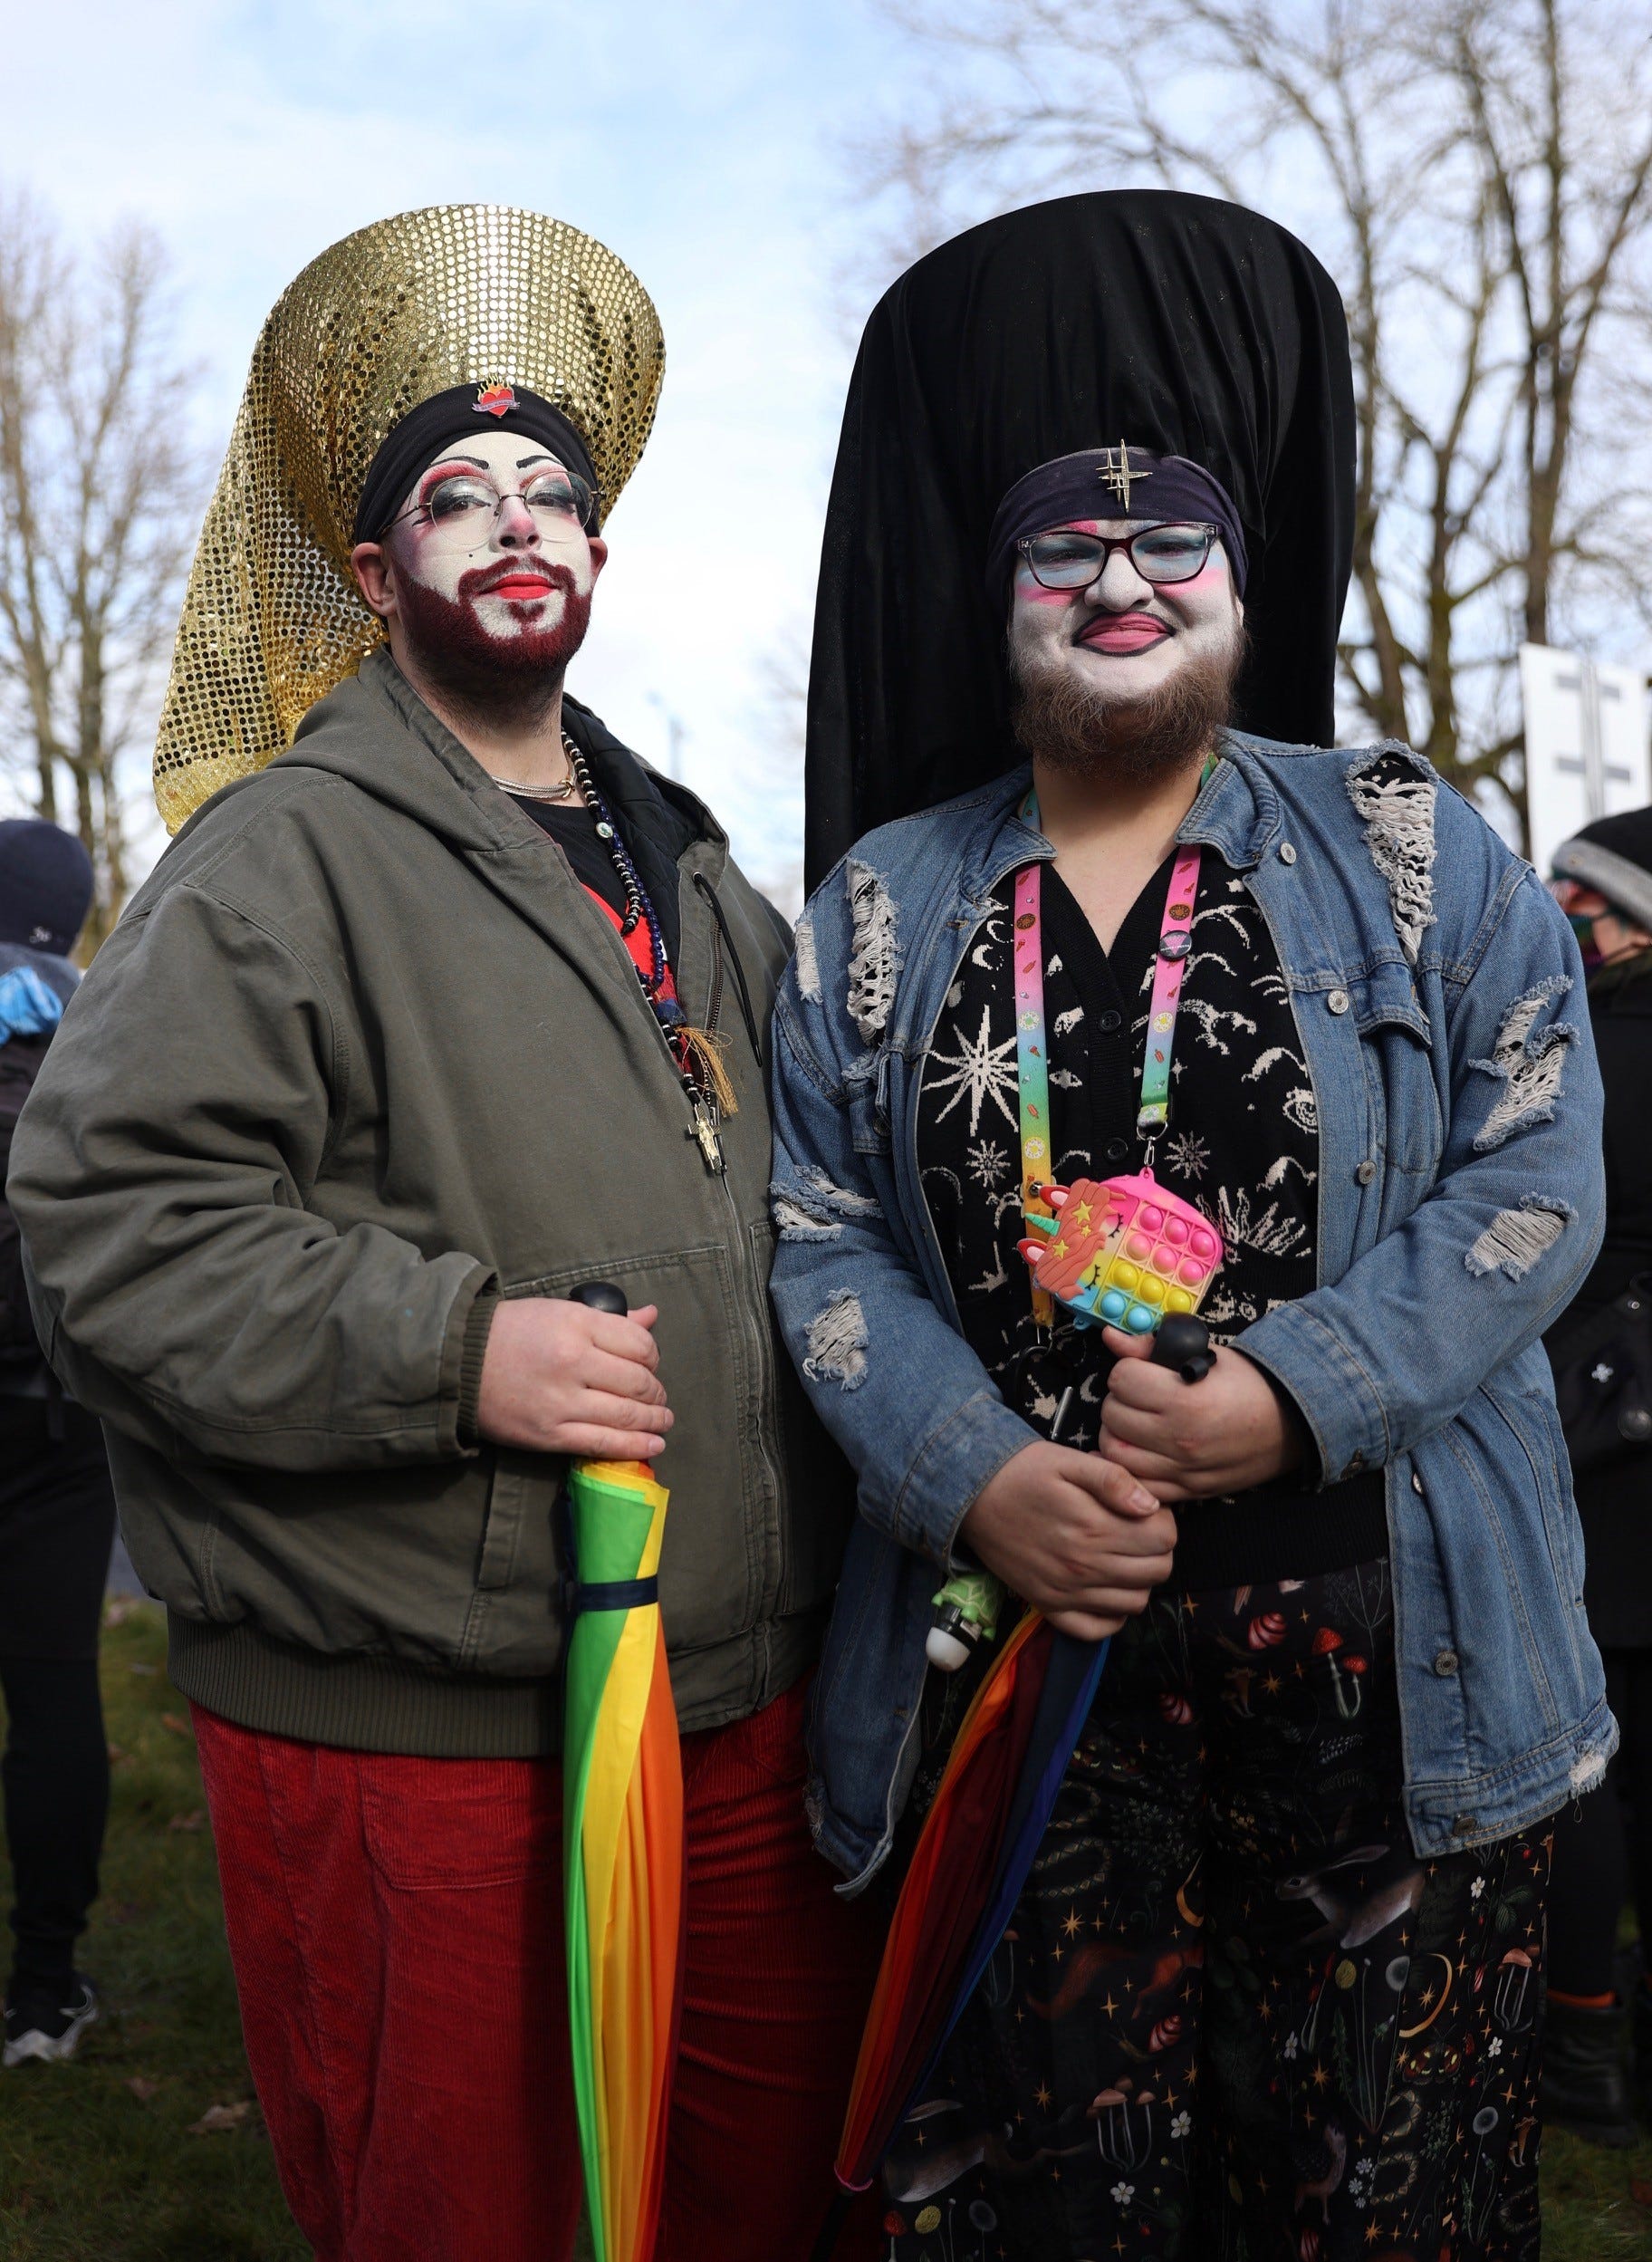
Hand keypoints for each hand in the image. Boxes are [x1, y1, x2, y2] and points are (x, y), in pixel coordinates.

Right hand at [476, 1298, 672, 1458]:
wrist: (457, 1362)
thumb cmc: (511, 1331)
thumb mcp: (559, 1311)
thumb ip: (609, 1318)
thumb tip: (652, 1315)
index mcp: (577, 1324)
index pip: (639, 1344)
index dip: (653, 1357)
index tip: (651, 1364)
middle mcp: (574, 1362)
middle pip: (638, 1381)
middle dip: (655, 1392)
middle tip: (658, 1396)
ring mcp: (562, 1402)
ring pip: (626, 1415)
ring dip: (654, 1420)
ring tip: (663, 1421)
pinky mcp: (549, 1434)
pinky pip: (602, 1444)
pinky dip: (635, 1447)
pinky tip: (653, 1446)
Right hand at [959, 1442, 1176, 1641]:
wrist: (972, 1495)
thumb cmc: (1024, 1472)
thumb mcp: (1069, 1460)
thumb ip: (1113, 1479)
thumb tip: (1151, 1505)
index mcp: (1094, 1528)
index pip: (1163, 1539)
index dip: (1163, 1520)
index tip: (1146, 1508)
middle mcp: (1084, 1568)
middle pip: (1156, 1571)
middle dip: (1158, 1548)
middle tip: (1137, 1530)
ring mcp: (1066, 1593)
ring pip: (1135, 1603)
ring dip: (1139, 1579)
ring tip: (1122, 1555)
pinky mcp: (1048, 1606)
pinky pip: (1096, 1630)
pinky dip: (1112, 1615)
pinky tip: (1106, 1588)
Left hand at [1097, 1328, 1301, 1499]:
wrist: (1291, 1423)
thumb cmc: (1248, 1383)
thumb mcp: (1204, 1354)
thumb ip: (1151, 1347)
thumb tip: (1110, 1337)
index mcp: (1183, 1400)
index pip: (1120, 1380)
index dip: (1128, 1371)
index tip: (1142, 1373)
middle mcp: (1179, 1438)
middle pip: (1112, 1416)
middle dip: (1120, 1400)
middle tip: (1138, 1397)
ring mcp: (1182, 1470)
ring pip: (1114, 1453)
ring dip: (1119, 1434)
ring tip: (1137, 1423)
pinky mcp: (1187, 1491)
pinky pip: (1137, 1482)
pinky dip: (1131, 1466)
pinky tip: (1144, 1451)